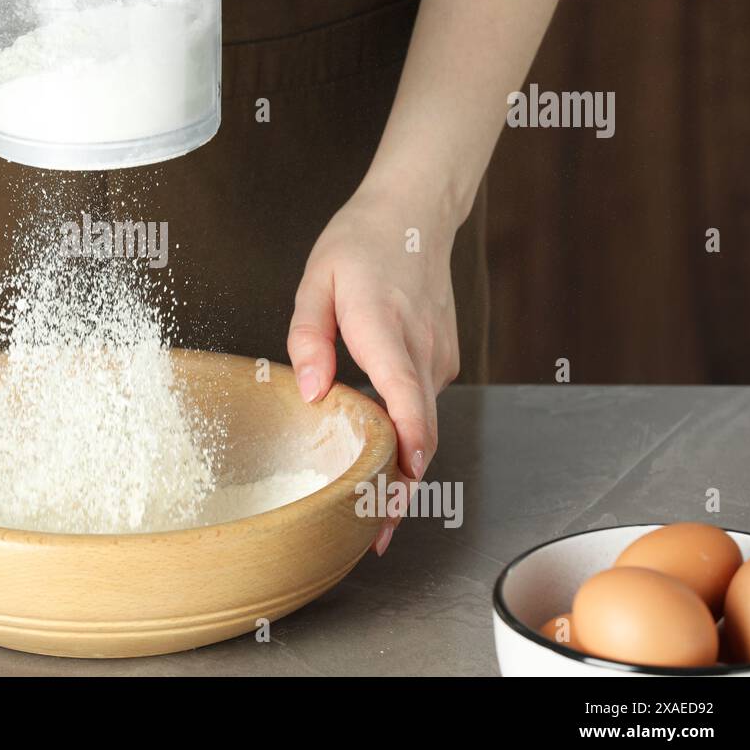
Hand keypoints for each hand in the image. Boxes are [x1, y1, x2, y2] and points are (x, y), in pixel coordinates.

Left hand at [287, 184, 461, 556]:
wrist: (412, 214)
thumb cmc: (359, 244)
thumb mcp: (315, 279)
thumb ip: (308, 335)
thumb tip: (310, 390)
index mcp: (385, 327)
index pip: (406, 397)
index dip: (407, 446)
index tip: (400, 486)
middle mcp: (421, 349)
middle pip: (421, 431)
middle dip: (401, 487)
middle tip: (372, 536)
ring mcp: (438, 356)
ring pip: (424, 425)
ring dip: (403, 469)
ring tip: (371, 514)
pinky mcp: (441, 360)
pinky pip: (422, 407)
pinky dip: (406, 437)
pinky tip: (378, 459)